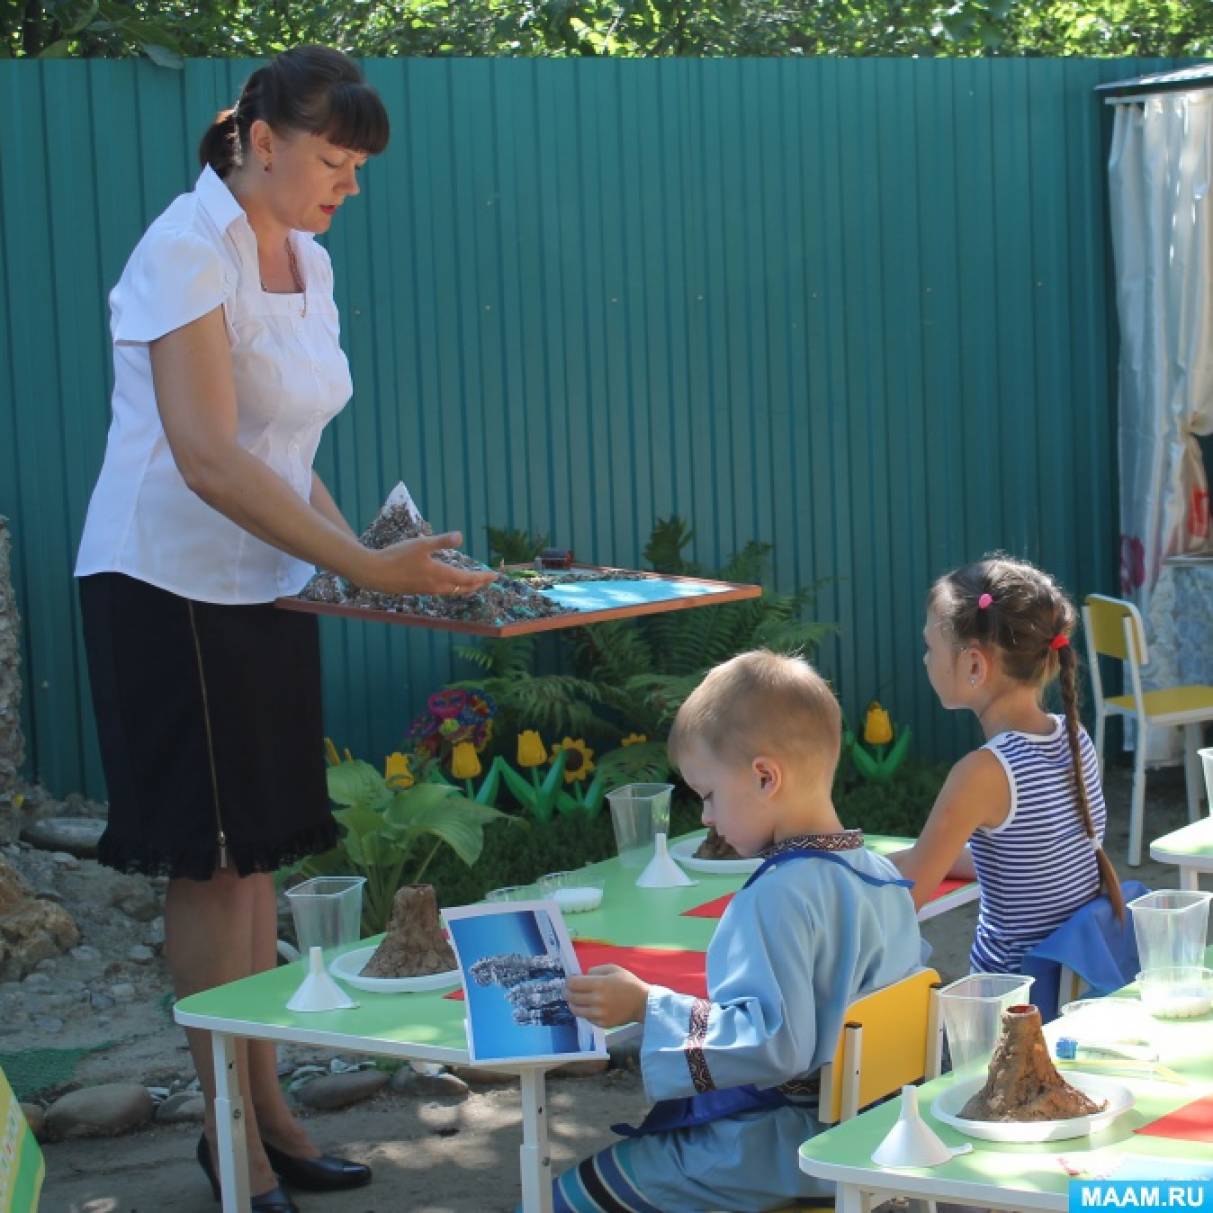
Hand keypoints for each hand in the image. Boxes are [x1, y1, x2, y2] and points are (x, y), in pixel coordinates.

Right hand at [358, 531, 495, 596]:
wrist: (374, 574)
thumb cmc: (397, 557)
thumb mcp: (421, 544)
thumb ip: (441, 541)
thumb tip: (461, 536)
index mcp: (440, 574)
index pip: (468, 579)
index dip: (483, 577)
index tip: (494, 575)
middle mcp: (437, 586)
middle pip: (463, 588)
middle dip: (477, 584)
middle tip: (488, 579)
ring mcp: (427, 590)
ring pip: (452, 591)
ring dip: (465, 587)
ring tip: (472, 582)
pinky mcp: (418, 590)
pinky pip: (442, 591)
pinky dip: (452, 588)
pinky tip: (448, 582)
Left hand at [565, 964, 649, 1027]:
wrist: (642, 1003)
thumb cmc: (628, 983)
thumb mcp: (613, 968)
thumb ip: (596, 970)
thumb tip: (583, 976)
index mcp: (599, 984)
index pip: (574, 984)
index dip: (569, 981)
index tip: (570, 980)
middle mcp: (597, 1000)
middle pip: (572, 997)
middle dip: (567, 992)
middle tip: (567, 990)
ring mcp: (599, 1014)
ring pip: (576, 1010)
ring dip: (572, 1004)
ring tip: (574, 1000)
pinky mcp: (602, 1024)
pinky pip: (586, 1018)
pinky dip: (584, 1012)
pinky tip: (588, 1007)